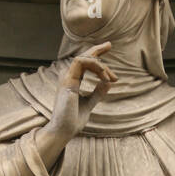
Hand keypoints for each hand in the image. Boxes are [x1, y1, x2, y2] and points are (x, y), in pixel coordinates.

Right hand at [34, 43, 116, 166]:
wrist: (64, 131)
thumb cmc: (73, 120)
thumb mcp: (89, 103)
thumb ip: (97, 93)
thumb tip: (109, 82)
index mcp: (72, 80)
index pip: (84, 62)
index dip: (95, 54)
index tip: (108, 49)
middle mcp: (68, 76)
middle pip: (83, 56)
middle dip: (97, 49)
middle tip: (110, 45)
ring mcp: (66, 78)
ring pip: (83, 58)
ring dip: (100, 64)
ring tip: (111, 77)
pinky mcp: (67, 81)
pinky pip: (80, 62)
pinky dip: (94, 65)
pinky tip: (104, 76)